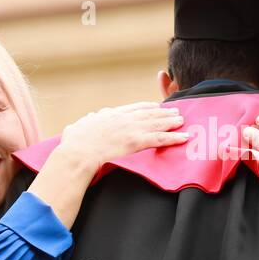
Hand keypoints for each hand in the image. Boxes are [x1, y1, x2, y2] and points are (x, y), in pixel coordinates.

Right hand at [58, 101, 187, 171]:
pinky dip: (173, 138)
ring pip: (157, 124)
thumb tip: (89, 117)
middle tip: (175, 112)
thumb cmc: (74, 144)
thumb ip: (86, 121)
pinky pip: (160, 139)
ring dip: (171, 122)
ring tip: (182, 121)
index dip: (146, 107)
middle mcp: (123, 118)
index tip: (155, 106)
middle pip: (149, 113)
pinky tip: (184, 137)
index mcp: (110, 114)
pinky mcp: (136, 141)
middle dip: (163, 113)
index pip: (133, 108)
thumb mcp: (77, 127)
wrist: (78, 152)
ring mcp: (131, 129)